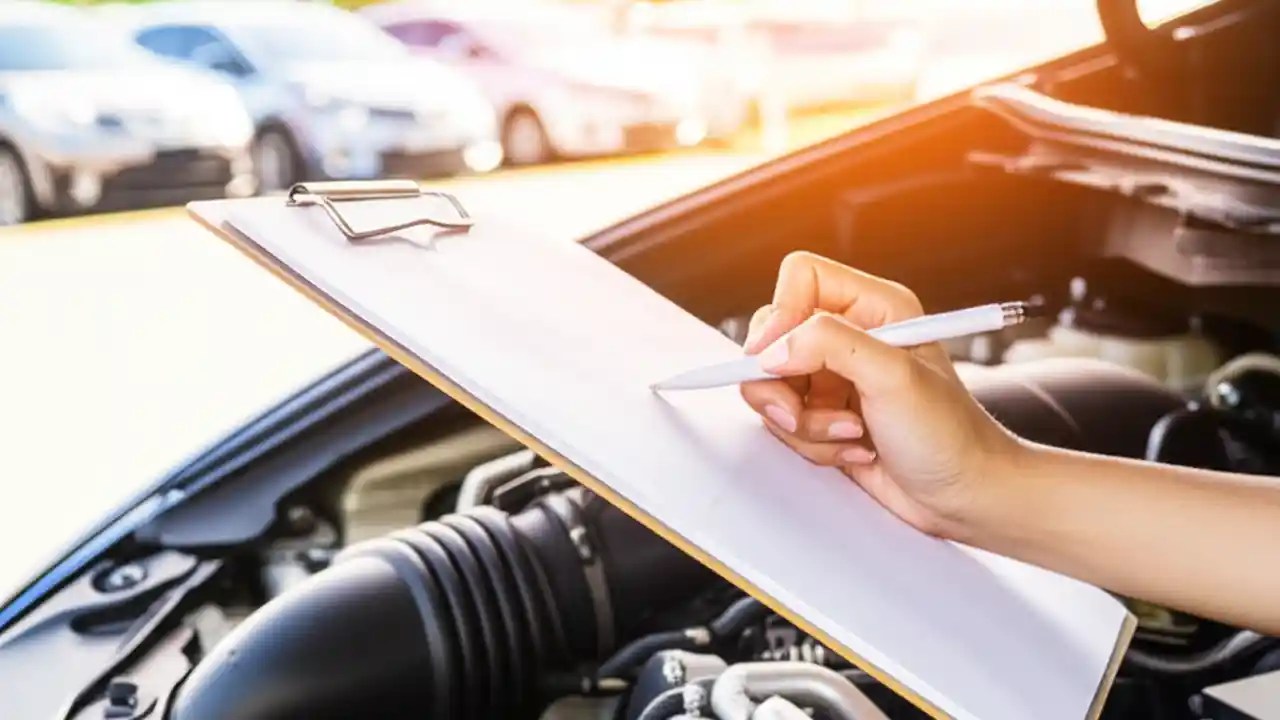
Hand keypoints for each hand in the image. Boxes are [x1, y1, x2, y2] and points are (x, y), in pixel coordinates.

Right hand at [740, 252, 1021, 538]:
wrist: (965, 496)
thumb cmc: (951, 435)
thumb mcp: (894, 377)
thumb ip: (830, 346)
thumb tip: (773, 349)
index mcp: (874, 307)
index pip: (801, 278)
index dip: (780, 314)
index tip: (775, 357)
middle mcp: (850, 337)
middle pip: (773, 336)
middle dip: (782, 384)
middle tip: (797, 411)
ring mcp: (835, 379)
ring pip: (773, 386)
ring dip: (804, 423)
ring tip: (852, 434)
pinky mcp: (825, 416)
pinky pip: (785, 422)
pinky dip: (812, 443)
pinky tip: (855, 450)